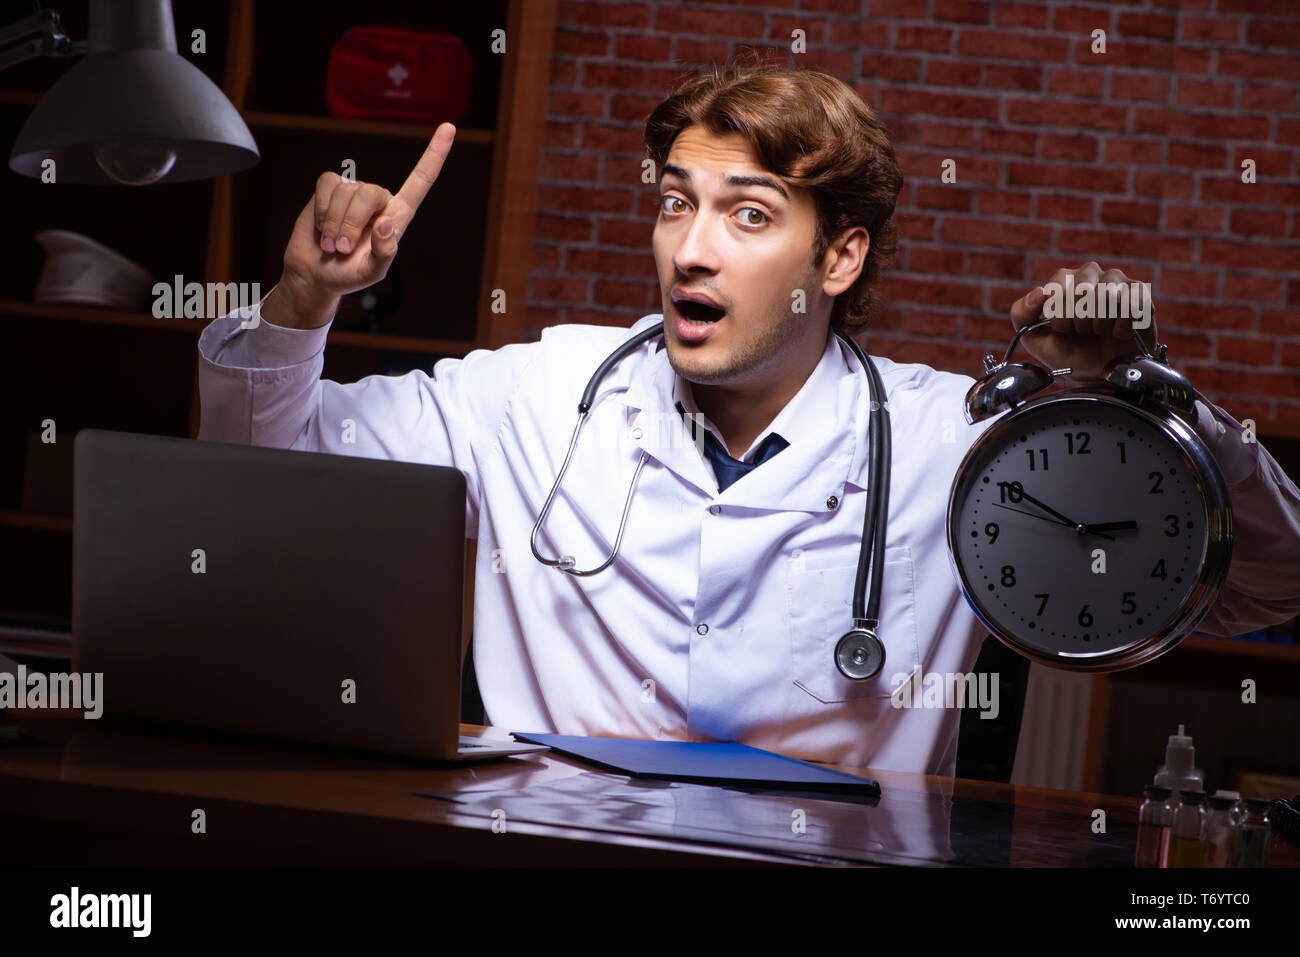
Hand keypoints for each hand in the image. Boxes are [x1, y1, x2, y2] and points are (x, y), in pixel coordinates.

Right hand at [270, 123, 456, 326]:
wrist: (315, 273)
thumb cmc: (348, 275)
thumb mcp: (371, 273)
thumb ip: (384, 253)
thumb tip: (385, 223)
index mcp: (398, 216)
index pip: (421, 181)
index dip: (435, 154)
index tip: (450, 128)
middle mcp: (379, 198)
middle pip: (370, 193)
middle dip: (351, 224)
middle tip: (342, 249)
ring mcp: (354, 190)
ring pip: (346, 191)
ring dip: (334, 223)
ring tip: (333, 244)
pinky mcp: (330, 186)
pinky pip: (327, 184)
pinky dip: (321, 209)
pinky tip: (321, 227)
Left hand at [1009, 262, 1157, 386]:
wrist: (1099, 374)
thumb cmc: (1067, 352)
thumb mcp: (1033, 338)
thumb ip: (1021, 313)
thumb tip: (1038, 292)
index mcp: (1063, 279)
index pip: (1058, 288)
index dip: (1060, 316)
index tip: (1064, 329)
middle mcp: (1090, 273)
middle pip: (1083, 290)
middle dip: (1080, 321)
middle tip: (1083, 332)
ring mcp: (1117, 281)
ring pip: (1108, 296)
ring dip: (1101, 325)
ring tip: (1100, 332)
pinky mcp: (1140, 294)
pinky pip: (1130, 305)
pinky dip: (1121, 328)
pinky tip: (1118, 332)